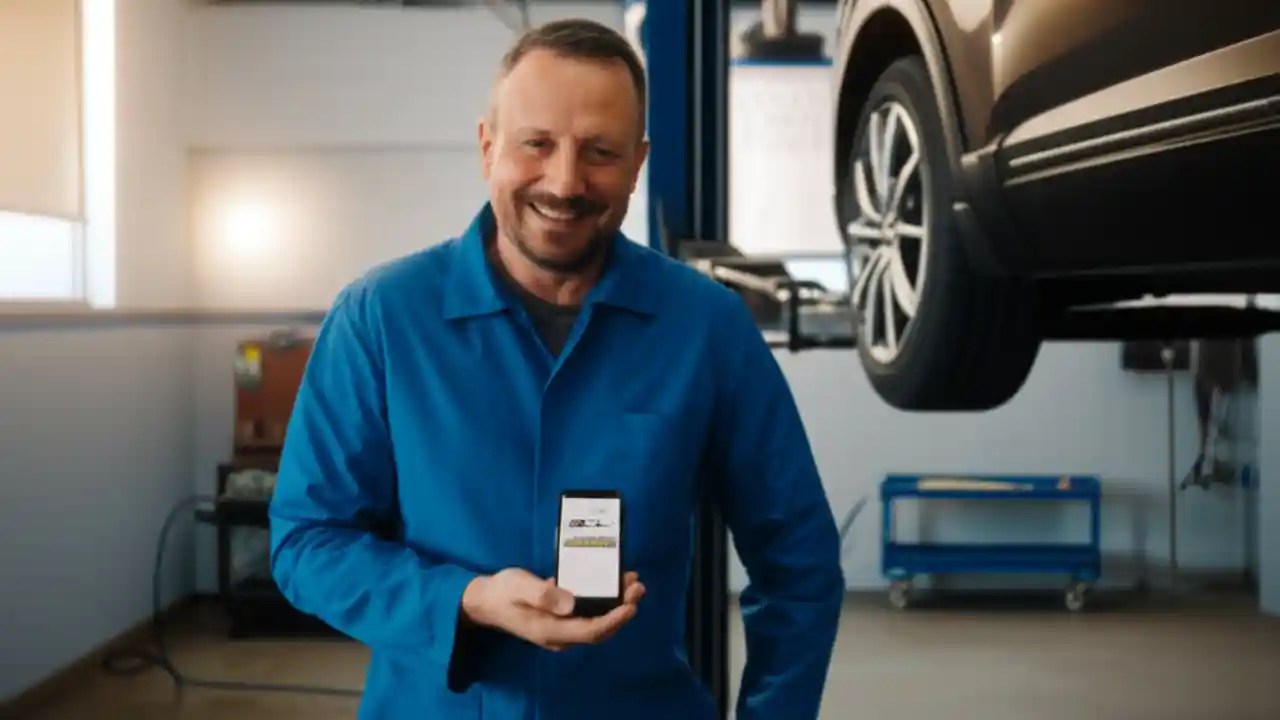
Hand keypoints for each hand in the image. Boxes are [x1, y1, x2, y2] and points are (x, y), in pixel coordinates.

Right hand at [461, 568, 644, 650]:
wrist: (485, 600)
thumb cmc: (502, 591)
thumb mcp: (519, 586)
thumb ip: (542, 594)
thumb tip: (570, 603)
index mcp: (550, 630)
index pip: (591, 630)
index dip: (614, 619)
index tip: (632, 604)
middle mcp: (559, 634)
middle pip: (598, 628)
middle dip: (622, 610)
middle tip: (638, 587)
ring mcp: (560, 628)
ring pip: (595, 620)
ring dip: (616, 604)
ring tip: (632, 582)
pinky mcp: (560, 619)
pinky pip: (587, 613)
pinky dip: (603, 600)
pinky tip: (612, 582)